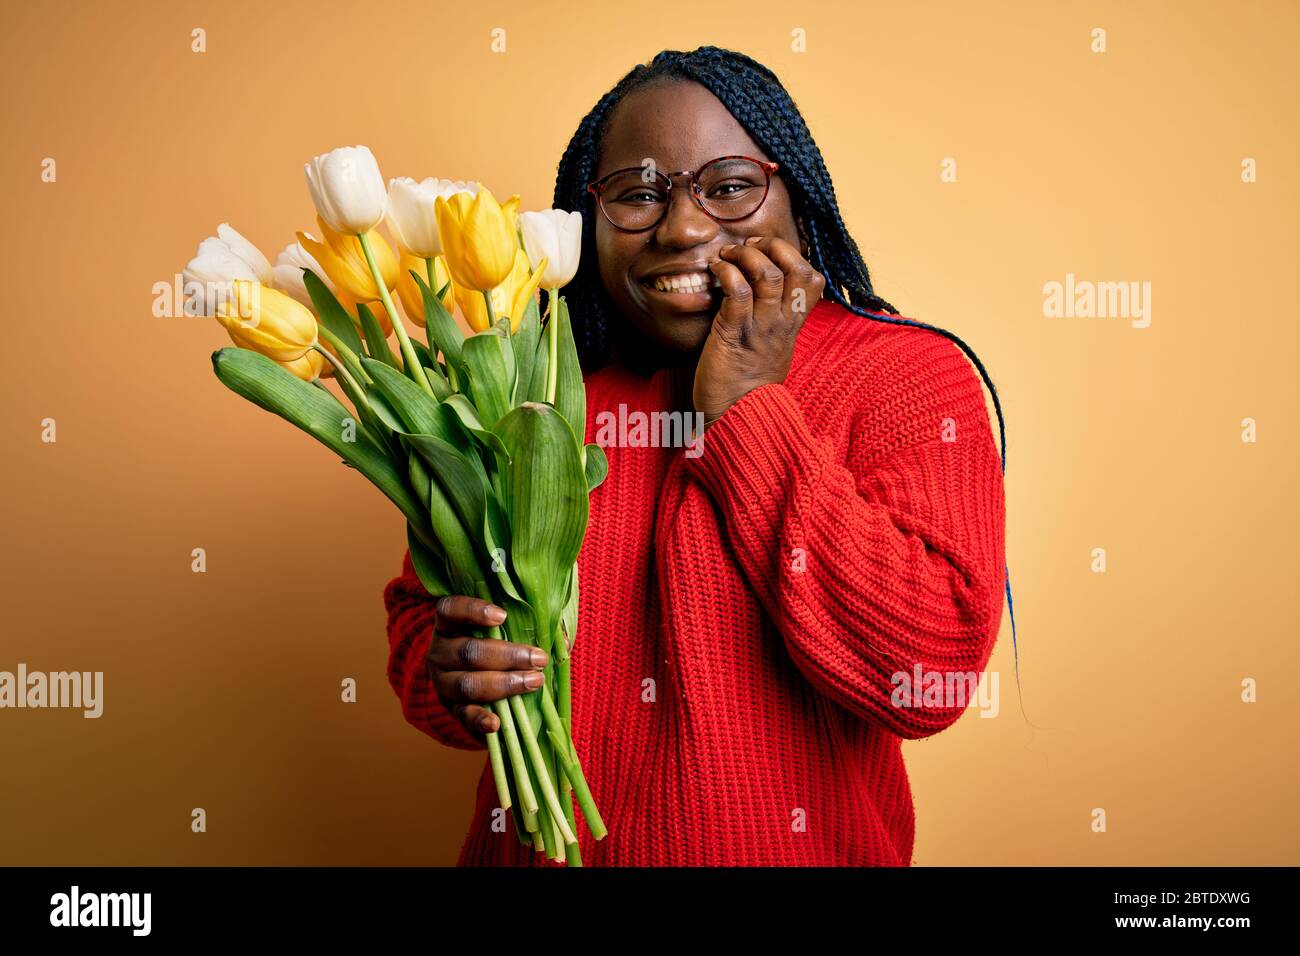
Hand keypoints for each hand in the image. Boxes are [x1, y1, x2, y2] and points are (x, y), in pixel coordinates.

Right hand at [425, 595, 547, 739]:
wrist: (475, 680)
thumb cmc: (495, 645)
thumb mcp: (505, 630)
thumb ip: (528, 627)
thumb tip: (563, 641)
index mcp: (448, 625)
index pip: (450, 610)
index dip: (473, 611)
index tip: (503, 616)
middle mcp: (439, 652)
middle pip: (468, 652)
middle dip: (507, 656)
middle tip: (538, 659)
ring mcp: (442, 682)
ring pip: (467, 684)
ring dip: (503, 684)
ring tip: (533, 682)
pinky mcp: (451, 708)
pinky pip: (463, 715)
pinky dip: (479, 719)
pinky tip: (496, 723)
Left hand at [695, 235, 824, 426]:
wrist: (735, 416)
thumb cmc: (748, 383)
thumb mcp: (774, 347)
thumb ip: (776, 321)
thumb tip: (765, 292)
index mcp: (793, 325)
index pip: (813, 279)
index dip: (794, 256)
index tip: (768, 252)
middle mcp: (782, 323)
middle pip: (795, 268)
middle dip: (773, 247)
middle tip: (749, 246)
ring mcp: (760, 328)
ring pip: (767, 274)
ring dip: (745, 255)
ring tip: (728, 255)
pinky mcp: (733, 333)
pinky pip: (737, 291)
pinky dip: (726, 272)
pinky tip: (715, 271)